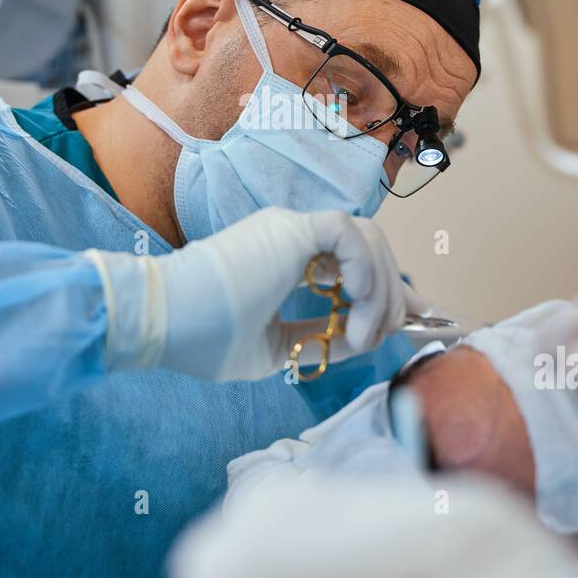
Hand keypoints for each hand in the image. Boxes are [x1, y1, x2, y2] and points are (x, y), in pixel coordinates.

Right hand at [158, 206, 426, 381]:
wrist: (162, 323)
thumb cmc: (204, 339)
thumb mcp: (274, 349)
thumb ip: (315, 338)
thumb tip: (359, 338)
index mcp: (287, 257)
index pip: (355, 258)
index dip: (390, 286)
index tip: (414, 317)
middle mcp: (293, 235)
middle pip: (370, 247)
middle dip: (394, 292)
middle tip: (390, 333)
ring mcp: (291, 228)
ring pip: (366, 239)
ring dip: (378, 290)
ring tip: (362, 335)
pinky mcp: (289, 230)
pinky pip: (348, 234)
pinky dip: (363, 269)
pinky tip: (353, 304)